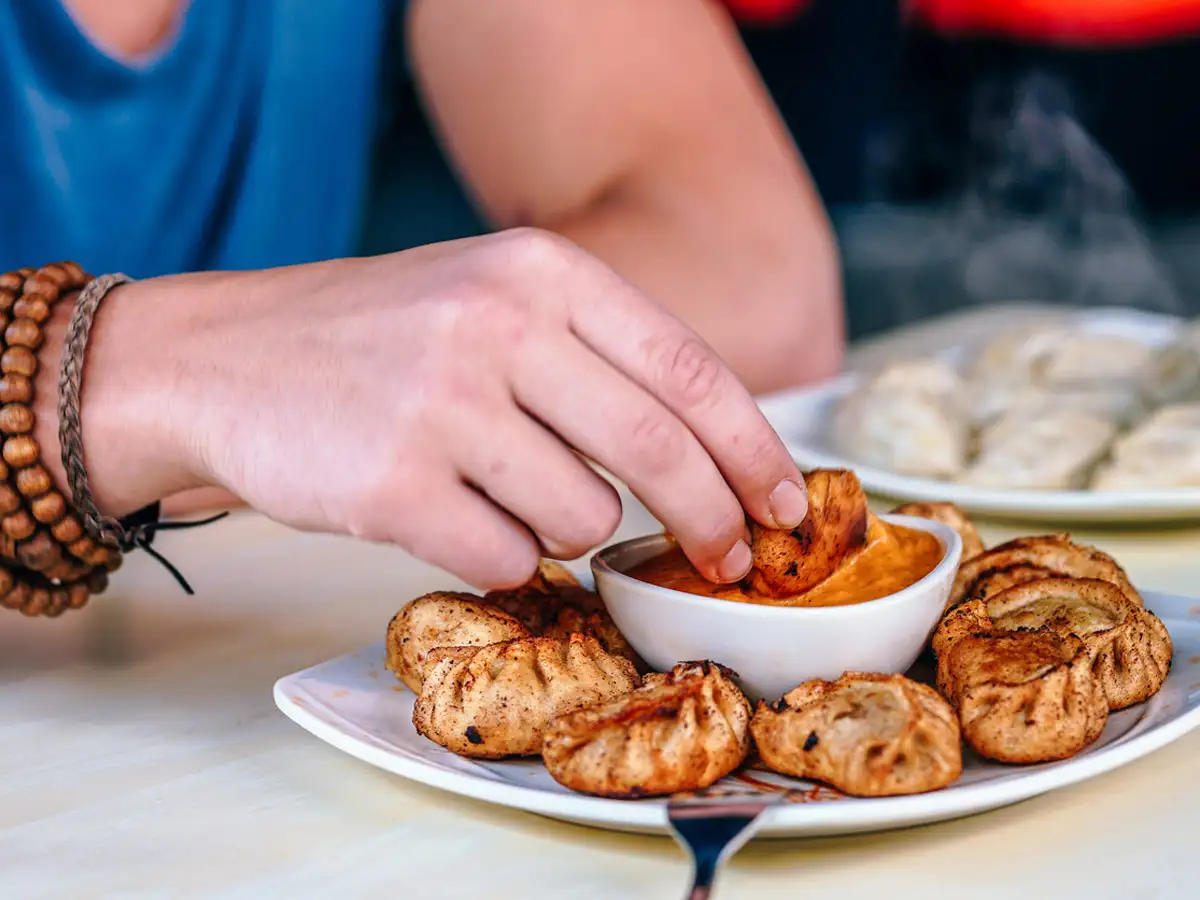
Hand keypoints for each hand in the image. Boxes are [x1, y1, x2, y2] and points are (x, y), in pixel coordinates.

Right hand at [39, 229, 808, 588]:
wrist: (226, 361)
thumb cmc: (380, 340)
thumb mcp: (492, 301)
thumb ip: (596, 359)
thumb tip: (711, 457)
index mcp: (541, 271)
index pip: (691, 371)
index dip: (754, 449)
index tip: (785, 502)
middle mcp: (498, 324)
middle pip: (660, 451)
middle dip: (711, 519)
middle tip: (728, 559)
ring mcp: (443, 404)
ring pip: (582, 517)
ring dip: (569, 529)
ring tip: (507, 495)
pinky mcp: (394, 485)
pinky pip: (506, 558)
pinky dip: (500, 556)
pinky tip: (453, 518)